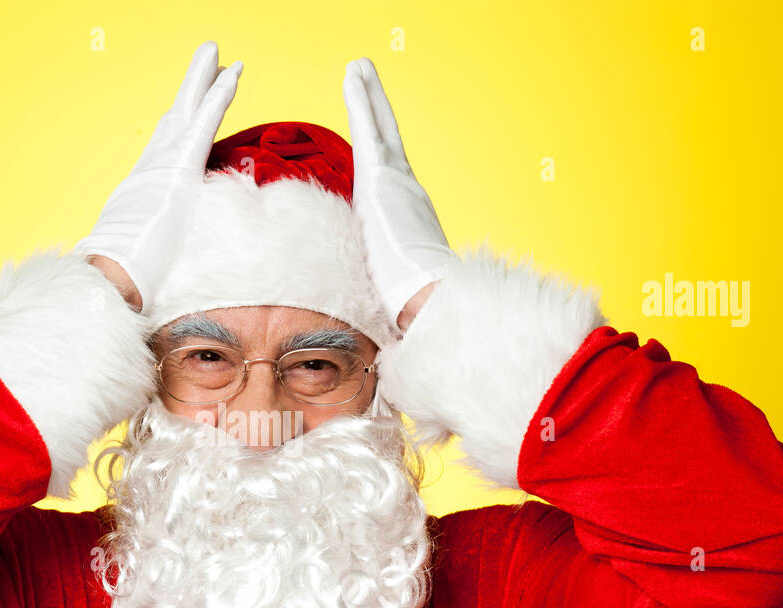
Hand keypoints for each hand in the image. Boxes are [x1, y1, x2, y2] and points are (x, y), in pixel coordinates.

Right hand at [76, 41, 242, 312]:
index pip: (166, 149)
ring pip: (188, 113)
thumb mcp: (143, 263)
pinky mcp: (177, 169)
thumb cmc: (125, 284)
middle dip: (191, 88)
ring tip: (218, 55)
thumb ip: (153, 258)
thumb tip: (154, 274)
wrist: (109, 281)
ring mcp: (161, 166)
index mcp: (144, 192)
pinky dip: (217, 99)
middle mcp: (148, 170)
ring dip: (205, 81)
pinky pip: (203, 125)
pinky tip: (231, 77)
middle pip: (174, 119)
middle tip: (207, 60)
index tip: (188, 105)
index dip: (179, 123)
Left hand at [343, 57, 454, 332]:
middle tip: (365, 83)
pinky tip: (353, 73)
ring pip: (379, 129)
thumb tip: (383, 363)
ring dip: (368, 97)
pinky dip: (362, 99)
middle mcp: (406, 197)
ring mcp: (398, 184)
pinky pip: (369, 128)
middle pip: (387, 144)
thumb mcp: (390, 310)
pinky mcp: (384, 178)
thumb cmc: (416, 319)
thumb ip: (385, 317)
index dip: (381, 160)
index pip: (388, 183)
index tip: (375, 147)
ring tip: (357, 68)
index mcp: (405, 223)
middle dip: (376, 114)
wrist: (429, 307)